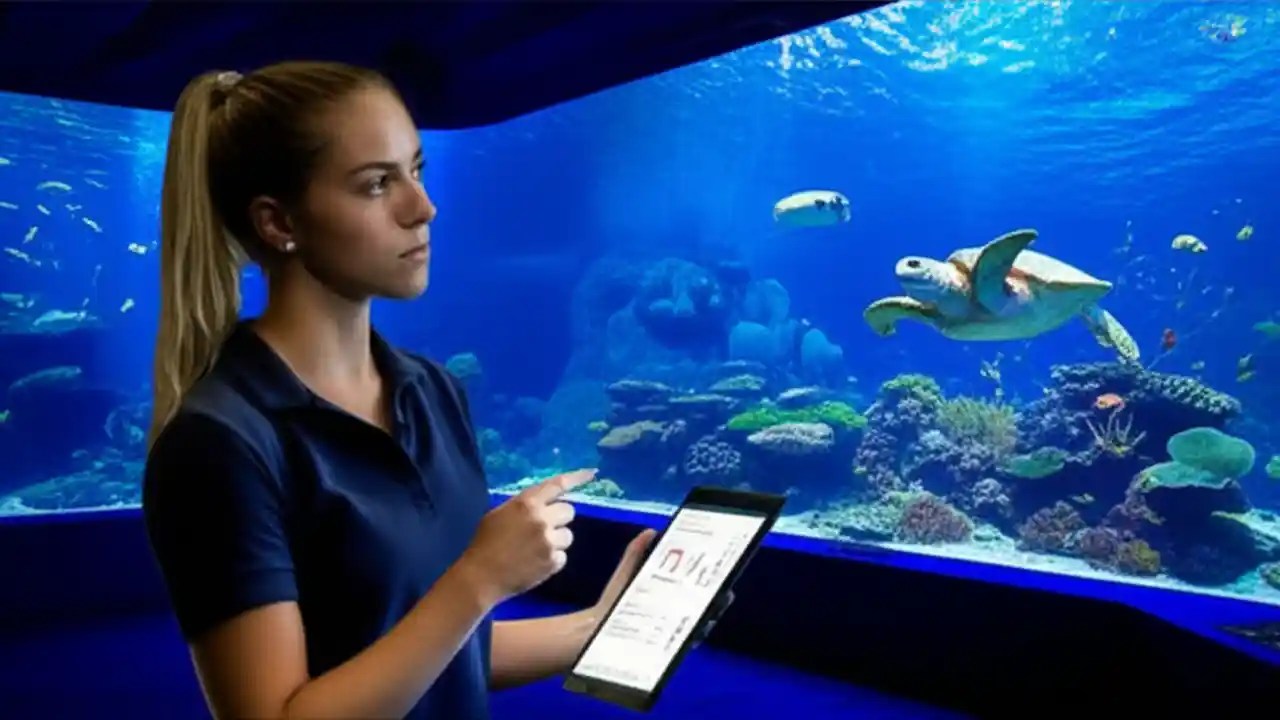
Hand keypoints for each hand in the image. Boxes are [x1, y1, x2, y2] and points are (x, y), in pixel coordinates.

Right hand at [459, 468, 595, 605]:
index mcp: (526, 503)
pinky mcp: (553, 562)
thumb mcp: (499, 514)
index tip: (592, 473)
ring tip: (537, 548)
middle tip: (543, 527)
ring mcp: (549, 542)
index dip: (576, 477)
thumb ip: (523, 506)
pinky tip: (535, 563)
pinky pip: (563, 556)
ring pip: (568, 535)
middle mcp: (542, 519)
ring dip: (557, 539)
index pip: (557, 485)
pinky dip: (552, 559)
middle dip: (558, 518)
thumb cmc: (485, 543)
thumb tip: (544, 503)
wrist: (481, 577)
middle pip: (569, 511)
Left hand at [590, 529, 735, 647]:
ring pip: (695, 629)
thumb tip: (650, 531)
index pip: (695, 592)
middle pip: (701, 611)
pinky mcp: (659, 650)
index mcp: (667, 599)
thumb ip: (636, 554)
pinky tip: (695, 629)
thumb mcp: (626, 575)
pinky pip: (679, 644)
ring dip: (707, 620)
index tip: (721, 570)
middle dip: (716, 602)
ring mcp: (667, 636)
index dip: (711, 583)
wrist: (591, 631)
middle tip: (724, 592)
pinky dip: (689, 636)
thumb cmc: (612, 604)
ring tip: (713, 609)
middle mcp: (671, 619)